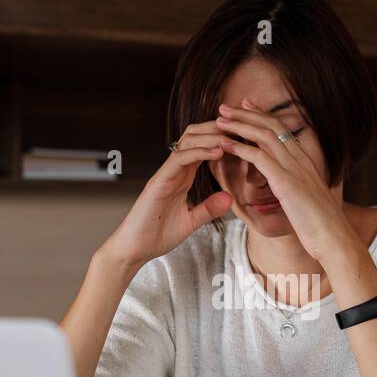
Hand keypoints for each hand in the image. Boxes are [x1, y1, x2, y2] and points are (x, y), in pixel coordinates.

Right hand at [101, 120, 233, 269]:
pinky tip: (218, 152)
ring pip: (188, 141)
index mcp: (182, 176)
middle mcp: (173, 170)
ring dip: (211, 136)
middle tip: (241, 128)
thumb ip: (209, 209)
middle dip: (217, 128)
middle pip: (195, 135)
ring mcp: (165, 173)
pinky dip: (199, 152)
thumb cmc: (157, 235)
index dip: (221, 138)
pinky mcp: (159, 181)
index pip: (202, 147)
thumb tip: (230, 197)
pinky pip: (179, 159)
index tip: (243, 137)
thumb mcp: (190, 222)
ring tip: (232, 137)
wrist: (134, 249)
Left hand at [214, 100, 361, 266]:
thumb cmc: (321, 224)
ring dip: (240, 125)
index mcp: (306, 161)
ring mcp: (294, 168)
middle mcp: (301, 159)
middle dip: (246, 114)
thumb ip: (297, 187)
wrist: (334, 238)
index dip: (262, 115)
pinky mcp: (286, 182)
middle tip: (225, 107)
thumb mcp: (308, 199)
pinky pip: (260, 158)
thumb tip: (289, 189)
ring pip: (264, 136)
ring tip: (220, 120)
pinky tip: (225, 145)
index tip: (245, 105)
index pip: (282, 129)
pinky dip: (241, 148)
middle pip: (271, 126)